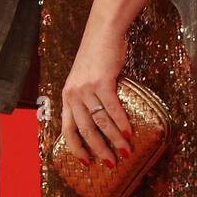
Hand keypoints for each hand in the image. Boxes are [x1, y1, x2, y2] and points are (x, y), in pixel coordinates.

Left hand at [60, 25, 134, 167]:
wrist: (103, 33)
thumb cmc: (96, 57)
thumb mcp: (83, 80)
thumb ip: (87, 99)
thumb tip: (101, 123)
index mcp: (67, 96)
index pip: (67, 128)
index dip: (76, 148)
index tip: (86, 162)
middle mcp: (73, 94)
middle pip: (84, 130)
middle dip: (98, 149)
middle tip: (111, 163)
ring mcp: (86, 87)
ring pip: (100, 121)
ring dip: (114, 139)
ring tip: (125, 151)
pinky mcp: (101, 81)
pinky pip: (112, 107)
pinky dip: (121, 122)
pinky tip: (129, 132)